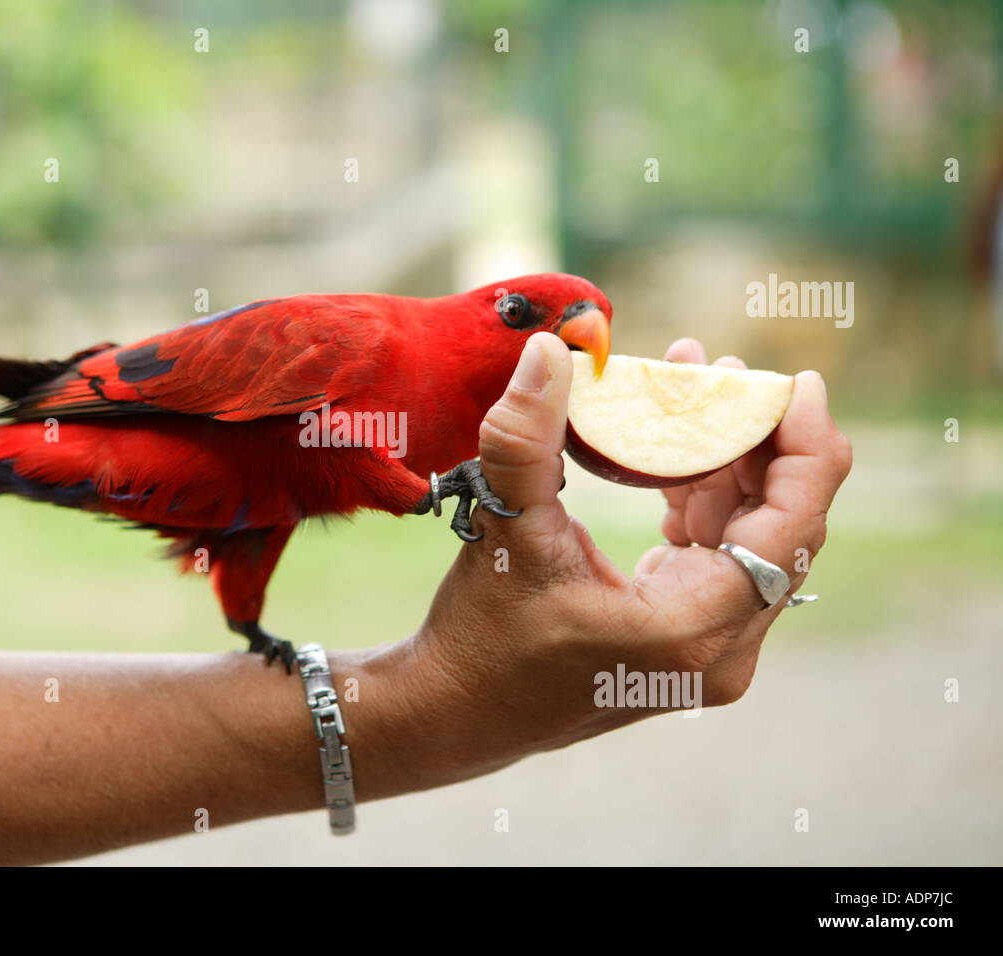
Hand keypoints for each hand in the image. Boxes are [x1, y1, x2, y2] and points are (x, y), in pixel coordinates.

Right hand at [396, 332, 852, 783]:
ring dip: (728, 465)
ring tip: (689, 394)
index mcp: (693, 628)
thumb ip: (528, 438)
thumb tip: (550, 351)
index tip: (797, 382)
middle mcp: (720, 648)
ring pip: (754, 539)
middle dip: (756, 441)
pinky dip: (706, 502)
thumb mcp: (506, 532)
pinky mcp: (686, 640)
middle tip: (717, 371)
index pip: (792, 526)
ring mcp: (708, 650)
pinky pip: (723, 557)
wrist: (456, 713)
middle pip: (781, 527)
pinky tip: (674, 458)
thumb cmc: (481, 638)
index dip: (806, 448)